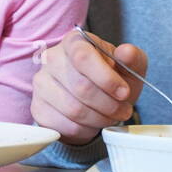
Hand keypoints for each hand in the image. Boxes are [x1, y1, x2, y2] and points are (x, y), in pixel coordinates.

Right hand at [31, 29, 146, 146]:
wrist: (94, 99)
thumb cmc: (111, 78)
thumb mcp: (128, 66)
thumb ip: (132, 57)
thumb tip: (126, 52)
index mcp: (74, 41)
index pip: (83, 56)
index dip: (106, 78)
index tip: (124, 92)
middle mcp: (52, 58)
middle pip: (81, 87)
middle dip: (109, 104)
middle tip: (124, 110)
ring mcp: (42, 84)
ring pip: (74, 109)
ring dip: (100, 118)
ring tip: (112, 116)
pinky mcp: (39, 108)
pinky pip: (65, 125)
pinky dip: (86, 130)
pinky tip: (94, 123)